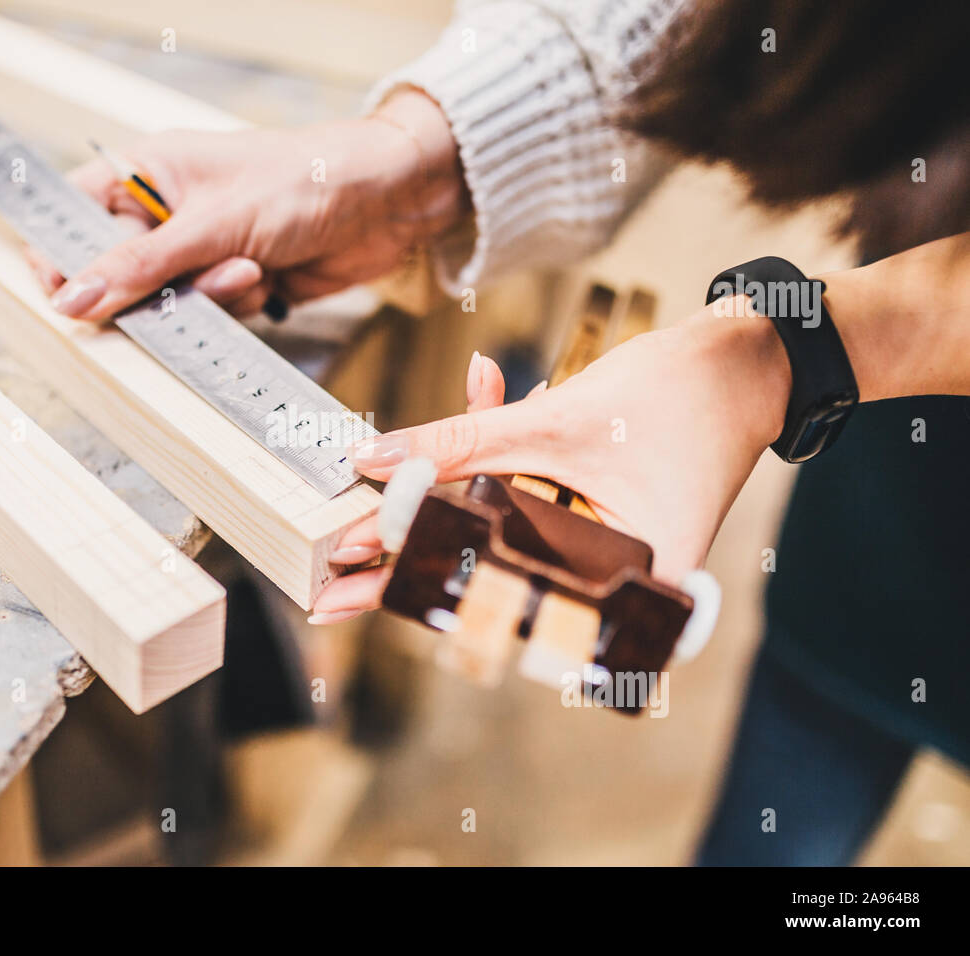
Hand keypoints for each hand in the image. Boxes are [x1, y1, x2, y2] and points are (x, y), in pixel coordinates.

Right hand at [28, 90, 467, 321]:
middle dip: (155, 289)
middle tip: (187, 283)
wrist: (386, 204)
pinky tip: (269, 278)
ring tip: (249, 268)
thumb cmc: (304, 180)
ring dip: (208, 297)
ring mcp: (201, 251)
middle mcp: (167, 212)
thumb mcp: (212, 222)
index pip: (72, 216)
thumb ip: (140, 266)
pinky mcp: (234, 284)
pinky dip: (237, 305)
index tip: (72, 297)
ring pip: (167, 302)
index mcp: (148, 172)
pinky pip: (209, 316)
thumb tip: (75, 299)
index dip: (64, 258)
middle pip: (119, 272)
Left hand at [309, 305, 791, 623]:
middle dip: (404, 567)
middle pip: (483, 576)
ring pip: (495, 533)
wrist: (750, 359)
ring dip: (439, 506)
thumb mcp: (557, 421)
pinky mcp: (585, 512)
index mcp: (620, 588)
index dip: (411, 581)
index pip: (493, 594)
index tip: (345, 580)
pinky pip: (523, 496)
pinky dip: (494, 458)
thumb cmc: (683, 398)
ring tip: (356, 529)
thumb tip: (370, 463)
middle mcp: (606, 583)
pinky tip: (477, 390)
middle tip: (324, 590)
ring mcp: (593, 548)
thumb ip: (461, 441)